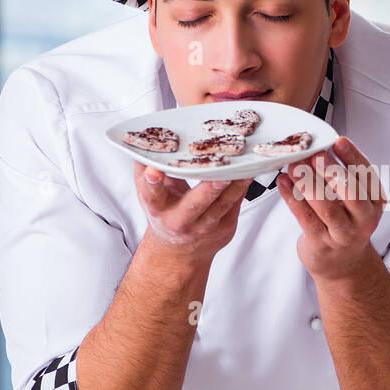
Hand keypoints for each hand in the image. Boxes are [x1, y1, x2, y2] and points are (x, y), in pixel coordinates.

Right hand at [134, 162, 250, 261]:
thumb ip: (144, 169)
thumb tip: (139, 137)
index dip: (152, 183)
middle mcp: (181, 221)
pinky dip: (243, 188)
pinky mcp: (225, 227)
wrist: (179, 252)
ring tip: (246, 169)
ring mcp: (205, 227)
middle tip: (219, 174)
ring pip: (222, 204)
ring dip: (235, 186)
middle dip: (208, 189)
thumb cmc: (165, 214)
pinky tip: (251, 172)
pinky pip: (236, 204)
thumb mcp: (149, 195)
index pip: (151, 195)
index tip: (153, 171)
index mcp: (158, 209)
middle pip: (195, 204)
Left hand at [276, 136, 387, 279]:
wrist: (341, 263)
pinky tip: (283, 182)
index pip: (366, 175)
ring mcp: (343, 234)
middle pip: (351, 192)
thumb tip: (319, 146)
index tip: (338, 141)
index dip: (353, 157)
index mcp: (375, 201)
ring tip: (293, 166)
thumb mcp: (354, 200)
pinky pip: (305, 217)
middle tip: (315, 154)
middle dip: (332, 171)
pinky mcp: (322, 243)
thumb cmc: (344, 222)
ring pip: (326, 206)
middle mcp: (364, 219)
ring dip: (308, 183)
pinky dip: (292, 198)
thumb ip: (342, 176)